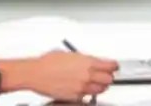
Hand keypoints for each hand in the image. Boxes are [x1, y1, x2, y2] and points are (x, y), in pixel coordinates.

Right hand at [0, 51, 118, 100]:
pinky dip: (86, 94)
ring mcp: (82, 87)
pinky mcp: (75, 97)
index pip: (110, 65)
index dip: (114, 66)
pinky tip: (82, 89)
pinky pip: (87, 97)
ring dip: (99, 86)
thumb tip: (90, 61)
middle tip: (105, 76)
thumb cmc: (48, 62)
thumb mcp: (70, 54)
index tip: (114, 67)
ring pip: (100, 90)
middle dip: (108, 77)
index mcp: (87, 61)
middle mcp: (87, 74)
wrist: (36, 73)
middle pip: (109, 79)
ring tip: (94, 83)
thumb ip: (84, 59)